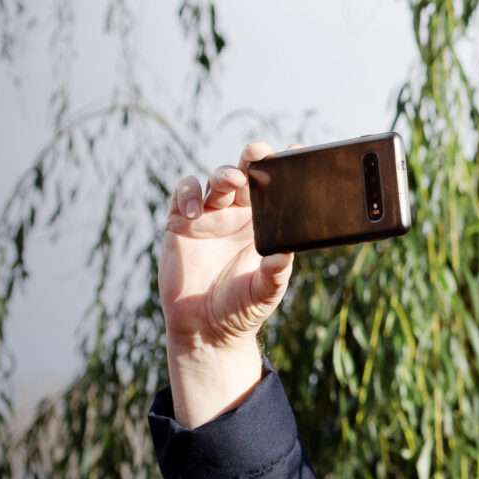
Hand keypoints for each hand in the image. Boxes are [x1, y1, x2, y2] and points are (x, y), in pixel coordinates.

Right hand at [161, 147, 292, 428]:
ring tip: (233, 181)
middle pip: (246, 175)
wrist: (206, 328)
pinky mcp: (180, 223)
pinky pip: (184, 195)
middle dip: (252, 159)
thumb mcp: (264, 292)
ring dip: (224, 175)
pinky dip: (188, 194)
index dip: (285, 167)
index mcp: (264, 225)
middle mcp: (238, 215)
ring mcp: (209, 216)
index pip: (277, 189)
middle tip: (259, 153)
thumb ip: (275, 273)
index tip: (298, 150)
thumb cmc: (241, 308)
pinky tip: (195, 211)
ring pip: (216, 181)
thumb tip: (285, 254)